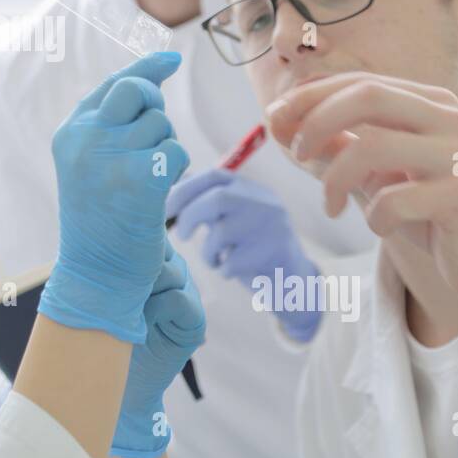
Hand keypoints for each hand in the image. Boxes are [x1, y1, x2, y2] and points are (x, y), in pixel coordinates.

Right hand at [40, 52, 189, 343]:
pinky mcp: (139, 179)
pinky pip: (174, 151)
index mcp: (71, 132)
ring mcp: (110, 157)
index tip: (171, 60)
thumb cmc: (101, 222)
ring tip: (146, 181)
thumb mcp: (90, 166)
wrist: (96, 275)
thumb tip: (153, 86)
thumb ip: (111, 128)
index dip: (147, 68)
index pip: (113, 85)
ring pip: (161, 126)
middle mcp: (86, 138)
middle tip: (155, 136)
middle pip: (138, 92)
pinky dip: (175, 169)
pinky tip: (158, 191)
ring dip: (165, 149)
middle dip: (156, 105)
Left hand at [111, 239, 205, 457]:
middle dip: (133, 262)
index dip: (124, 235)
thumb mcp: (99, 293)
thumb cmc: (99, 334)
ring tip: (124, 306)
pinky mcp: (194, 321)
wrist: (115, 384)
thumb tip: (88, 230)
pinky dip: (157, 307)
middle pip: (158, 246)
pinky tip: (140, 321)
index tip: (101, 242)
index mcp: (148, 259)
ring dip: (142, 286)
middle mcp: (170, 271)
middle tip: (111, 282)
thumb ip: (103, 265)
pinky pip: (179, 298)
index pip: (145, 233)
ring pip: (168, 270)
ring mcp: (185, 292)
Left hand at [166, 168, 320, 342]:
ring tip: (214, 259)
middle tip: (182, 234)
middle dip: (190, 216)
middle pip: (217, 199)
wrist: (292, 280)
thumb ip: (205, 203)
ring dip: (208, 251)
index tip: (164, 208)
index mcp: (251, 189)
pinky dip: (223, 269)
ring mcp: (273, 227)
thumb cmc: (250, 248)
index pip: (214, 176)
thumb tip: (165, 193)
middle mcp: (265, 202)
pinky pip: (232, 262)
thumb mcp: (232, 218)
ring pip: (222, 233)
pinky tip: (232, 271)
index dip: (183, 189)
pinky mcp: (276, 254)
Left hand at [264, 72, 457, 304]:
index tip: (275, 120)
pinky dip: (373, 216)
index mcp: (429, 101)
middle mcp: (450, 117)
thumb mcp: (374, 172)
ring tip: (329, 205)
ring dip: (334, 178)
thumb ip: (333, 144)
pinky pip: (394, 199)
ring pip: (373, 145)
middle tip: (297, 154)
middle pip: (366, 95)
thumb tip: (275, 120)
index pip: (359, 81)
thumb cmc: (427, 212)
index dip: (310, 96)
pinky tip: (380, 226)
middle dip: (317, 121)